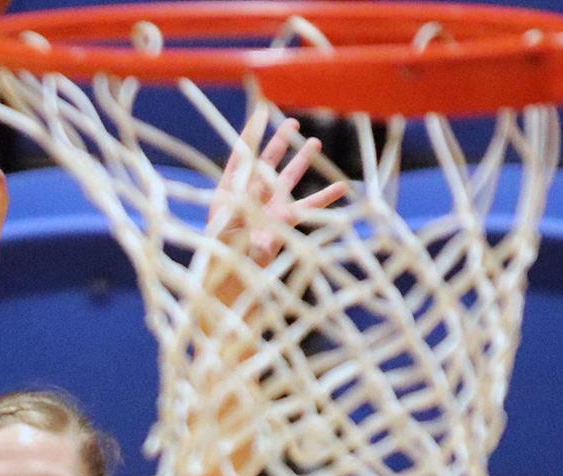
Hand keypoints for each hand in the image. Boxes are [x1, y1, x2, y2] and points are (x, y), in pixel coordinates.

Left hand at [209, 105, 347, 269]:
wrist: (230, 277)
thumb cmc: (220, 254)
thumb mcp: (225, 229)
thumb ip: (243, 211)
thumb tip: (263, 193)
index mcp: (230, 191)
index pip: (242, 157)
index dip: (251, 135)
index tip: (261, 112)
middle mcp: (252, 195)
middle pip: (268, 162)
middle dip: (280, 143)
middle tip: (293, 124)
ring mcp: (270, 208)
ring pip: (289, 179)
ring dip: (302, 161)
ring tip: (315, 143)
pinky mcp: (284, 223)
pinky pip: (308, 208)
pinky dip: (325, 198)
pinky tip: (342, 187)